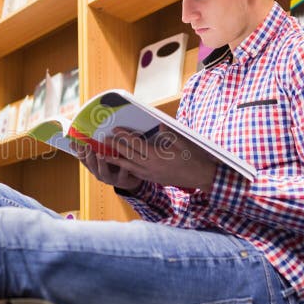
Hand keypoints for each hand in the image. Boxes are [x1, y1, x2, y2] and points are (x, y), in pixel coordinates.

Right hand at [70, 141, 143, 192]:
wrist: (130, 180)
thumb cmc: (114, 166)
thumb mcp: (102, 158)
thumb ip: (91, 150)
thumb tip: (73, 143)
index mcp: (94, 167)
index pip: (84, 160)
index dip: (80, 153)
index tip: (79, 144)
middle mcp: (100, 174)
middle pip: (92, 166)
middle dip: (89, 156)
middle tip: (88, 146)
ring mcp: (110, 178)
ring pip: (103, 172)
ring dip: (101, 163)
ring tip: (100, 154)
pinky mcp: (122, 180)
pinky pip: (122, 175)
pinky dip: (122, 169)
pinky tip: (123, 163)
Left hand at [101, 125, 216, 191]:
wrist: (200, 176)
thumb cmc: (193, 158)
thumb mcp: (182, 142)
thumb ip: (169, 134)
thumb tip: (160, 125)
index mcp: (157, 155)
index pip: (136, 144)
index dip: (124, 136)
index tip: (115, 129)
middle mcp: (151, 166)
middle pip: (128, 155)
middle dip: (115, 146)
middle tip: (104, 139)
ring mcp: (151, 174)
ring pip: (128, 166)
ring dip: (115, 160)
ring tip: (103, 154)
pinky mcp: (153, 179)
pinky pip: (135, 173)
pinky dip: (125, 168)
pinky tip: (120, 164)